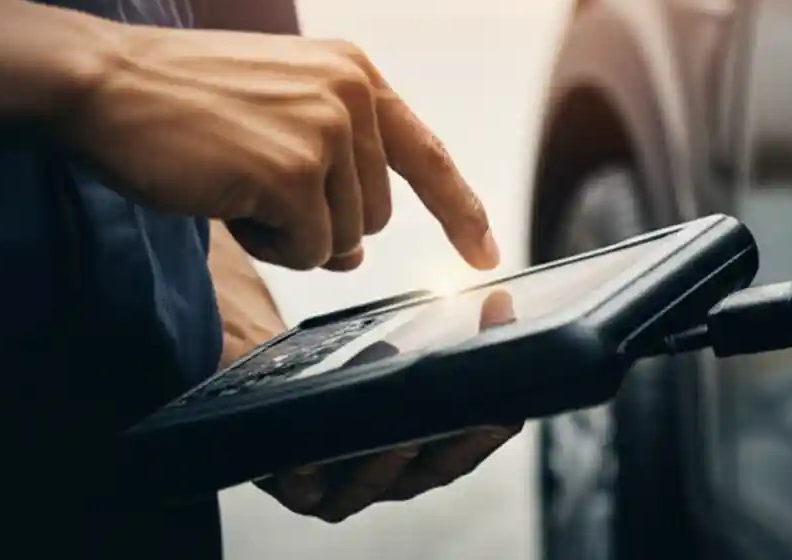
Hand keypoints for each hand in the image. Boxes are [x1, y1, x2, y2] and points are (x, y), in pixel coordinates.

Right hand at [59, 27, 498, 270]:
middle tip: (251, 186)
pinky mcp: (297, 170)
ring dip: (289, 235)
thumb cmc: (180, 105)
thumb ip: (329, 180)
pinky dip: (269, 246)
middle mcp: (353, 93)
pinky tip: (227, 202)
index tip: (484, 252)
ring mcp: (328, 129)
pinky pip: (311, 250)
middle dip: (317, 223)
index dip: (459, 208)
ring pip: (345, 238)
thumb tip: (354, 254)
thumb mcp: (274, 125)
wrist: (105, 83)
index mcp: (353, 73)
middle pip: (376, 214)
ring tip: (234, 184)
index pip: (426, 151)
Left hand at [259, 290, 521, 522]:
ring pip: (372, 484)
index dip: (495, 427)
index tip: (510, 403)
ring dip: (389, 462)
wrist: (281, 375)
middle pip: (433, 470)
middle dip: (453, 444)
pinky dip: (311, 474)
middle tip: (466, 417)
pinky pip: (305, 489)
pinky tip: (311, 458)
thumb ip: (451, 335)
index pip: (472, 444)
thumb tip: (499, 302)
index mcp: (429, 450)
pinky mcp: (296, 486)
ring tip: (401, 437)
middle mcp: (394, 476)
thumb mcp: (406, 348)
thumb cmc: (355, 366)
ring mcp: (346, 486)